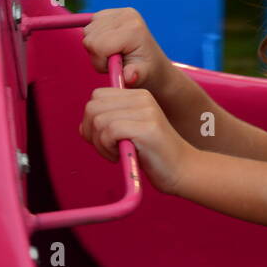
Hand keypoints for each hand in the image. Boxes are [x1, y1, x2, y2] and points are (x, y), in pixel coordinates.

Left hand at [79, 87, 195, 195]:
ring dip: (100, 144)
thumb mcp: (128, 134)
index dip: (92, 119)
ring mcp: (145, 112)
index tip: (103, 138)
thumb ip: (107, 125)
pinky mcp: (147, 128)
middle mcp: (142, 98)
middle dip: (91, 132)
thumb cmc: (154, 156)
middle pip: (93, 107)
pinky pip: (108, 133)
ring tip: (116, 153)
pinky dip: (107, 149)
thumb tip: (83, 127)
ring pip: (99, 121)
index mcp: (138, 96)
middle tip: (107, 148)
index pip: (97, 96)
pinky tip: (120, 156)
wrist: (183, 170)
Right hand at [81, 7, 173, 90]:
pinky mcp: (113, 11)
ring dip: (96, 46)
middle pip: (89, 37)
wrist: (152, 62)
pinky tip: (110, 44)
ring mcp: (120, 11)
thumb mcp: (141, 77)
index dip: (99, 61)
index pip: (97, 45)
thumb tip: (130, 76)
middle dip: (97, 54)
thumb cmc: (145, 71)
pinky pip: (91, 24)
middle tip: (112, 61)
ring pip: (87, 31)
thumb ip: (134, 76)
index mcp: (133, 30)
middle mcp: (127, 16)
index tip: (112, 67)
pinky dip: (96, 36)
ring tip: (112, 53)